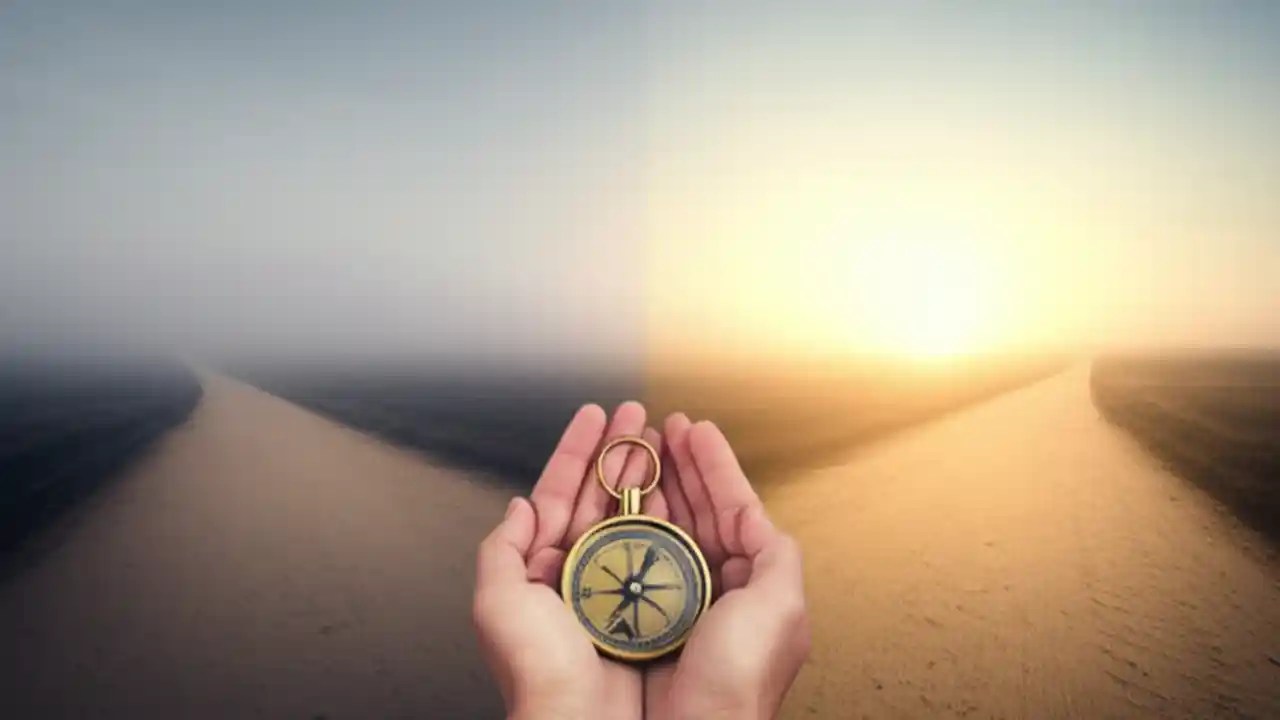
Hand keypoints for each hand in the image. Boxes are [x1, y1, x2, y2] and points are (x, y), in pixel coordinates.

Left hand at [473, 402, 657, 719]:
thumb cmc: (538, 673)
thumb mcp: (498, 604)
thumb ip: (500, 551)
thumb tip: (517, 507)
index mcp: (540, 568)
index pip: (556, 494)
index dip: (576, 451)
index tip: (594, 417)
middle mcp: (578, 573)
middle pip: (598, 495)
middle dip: (616, 450)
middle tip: (634, 414)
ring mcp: (615, 585)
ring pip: (629, 513)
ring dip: (641, 472)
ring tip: (657, 438)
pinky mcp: (648, 602)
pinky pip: (657, 546)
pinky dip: (663, 513)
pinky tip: (673, 489)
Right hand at [643, 416, 810, 719]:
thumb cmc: (736, 684)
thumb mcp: (781, 610)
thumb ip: (778, 557)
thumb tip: (764, 521)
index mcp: (751, 584)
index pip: (735, 507)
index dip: (715, 464)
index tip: (697, 430)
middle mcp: (712, 589)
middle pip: (696, 509)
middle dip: (681, 464)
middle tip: (664, 428)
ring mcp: (672, 599)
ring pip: (663, 524)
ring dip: (654, 483)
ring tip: (642, 450)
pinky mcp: (635, 612)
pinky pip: (632, 552)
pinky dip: (627, 521)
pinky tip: (620, 501)